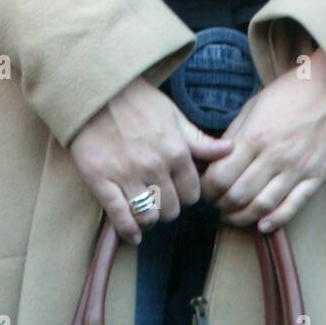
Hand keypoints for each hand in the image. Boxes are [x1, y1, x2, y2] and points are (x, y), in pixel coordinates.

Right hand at [68, 75, 233, 244]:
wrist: (95, 91)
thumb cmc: (136, 99)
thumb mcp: (172, 114)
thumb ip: (199, 140)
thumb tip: (229, 150)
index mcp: (176, 150)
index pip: (192, 193)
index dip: (187, 194)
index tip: (179, 190)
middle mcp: (154, 166)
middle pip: (172, 209)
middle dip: (169, 207)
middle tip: (161, 199)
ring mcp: (127, 175)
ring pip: (149, 217)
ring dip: (150, 218)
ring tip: (147, 210)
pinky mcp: (101, 181)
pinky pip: (120, 217)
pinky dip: (129, 230)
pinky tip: (133, 233)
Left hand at [198, 47, 325, 232]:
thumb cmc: (290, 94)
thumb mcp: (254, 106)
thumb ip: (234, 135)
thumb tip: (214, 161)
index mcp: (255, 135)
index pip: (221, 175)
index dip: (207, 187)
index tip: (204, 188)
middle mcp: (275, 156)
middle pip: (238, 195)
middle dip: (221, 204)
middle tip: (217, 203)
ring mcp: (297, 169)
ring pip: (262, 206)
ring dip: (242, 217)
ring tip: (233, 215)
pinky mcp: (316, 177)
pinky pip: (292, 207)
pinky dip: (274, 221)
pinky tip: (261, 224)